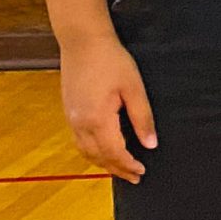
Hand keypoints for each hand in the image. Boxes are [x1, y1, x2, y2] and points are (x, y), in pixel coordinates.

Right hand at [61, 32, 155, 181]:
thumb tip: (150, 144)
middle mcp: (80, 123)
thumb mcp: (134, 88)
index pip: (114, 153)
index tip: (141, 172)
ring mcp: (71, 118)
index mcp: (97, 119)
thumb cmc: (111, 60)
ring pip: (86, 151)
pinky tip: (103, 150)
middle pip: (98, 157)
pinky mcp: (69, 111)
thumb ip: (142, 118)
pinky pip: (79, 140)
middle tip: (134, 177)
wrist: (84, 42)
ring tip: (120, 169)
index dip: (128, 165)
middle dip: (116, 169)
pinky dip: (92, 151)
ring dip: (103, 163)